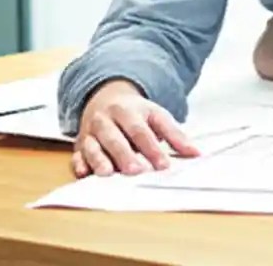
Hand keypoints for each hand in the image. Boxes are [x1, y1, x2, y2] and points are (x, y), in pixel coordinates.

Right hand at [72, 79, 198, 177]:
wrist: (106, 98)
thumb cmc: (136, 113)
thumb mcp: (157, 116)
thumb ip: (175, 135)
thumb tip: (196, 153)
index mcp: (127, 111)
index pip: (140, 131)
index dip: (152, 149)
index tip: (163, 166)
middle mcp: (106, 120)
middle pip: (115, 138)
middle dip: (125, 155)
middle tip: (136, 171)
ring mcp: (90, 132)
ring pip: (93, 146)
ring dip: (99, 160)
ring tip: (108, 174)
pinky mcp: (79, 144)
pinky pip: (76, 154)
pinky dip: (79, 164)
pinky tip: (83, 173)